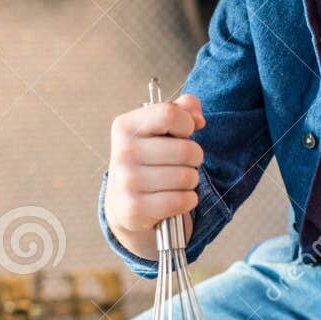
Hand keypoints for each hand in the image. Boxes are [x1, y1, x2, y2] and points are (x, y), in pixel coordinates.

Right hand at [105, 94, 205, 260]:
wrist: (123, 204)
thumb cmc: (148, 161)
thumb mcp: (159, 130)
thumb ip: (181, 110)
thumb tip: (197, 118)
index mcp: (125, 126)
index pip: (170, 114)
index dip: (187, 124)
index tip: (183, 133)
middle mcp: (123, 152)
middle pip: (186, 149)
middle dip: (195, 157)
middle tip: (183, 163)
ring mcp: (127, 181)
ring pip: (187, 176)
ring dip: (191, 181)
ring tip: (176, 182)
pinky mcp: (135, 208)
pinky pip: (182, 200)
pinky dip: (188, 200)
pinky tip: (175, 199)